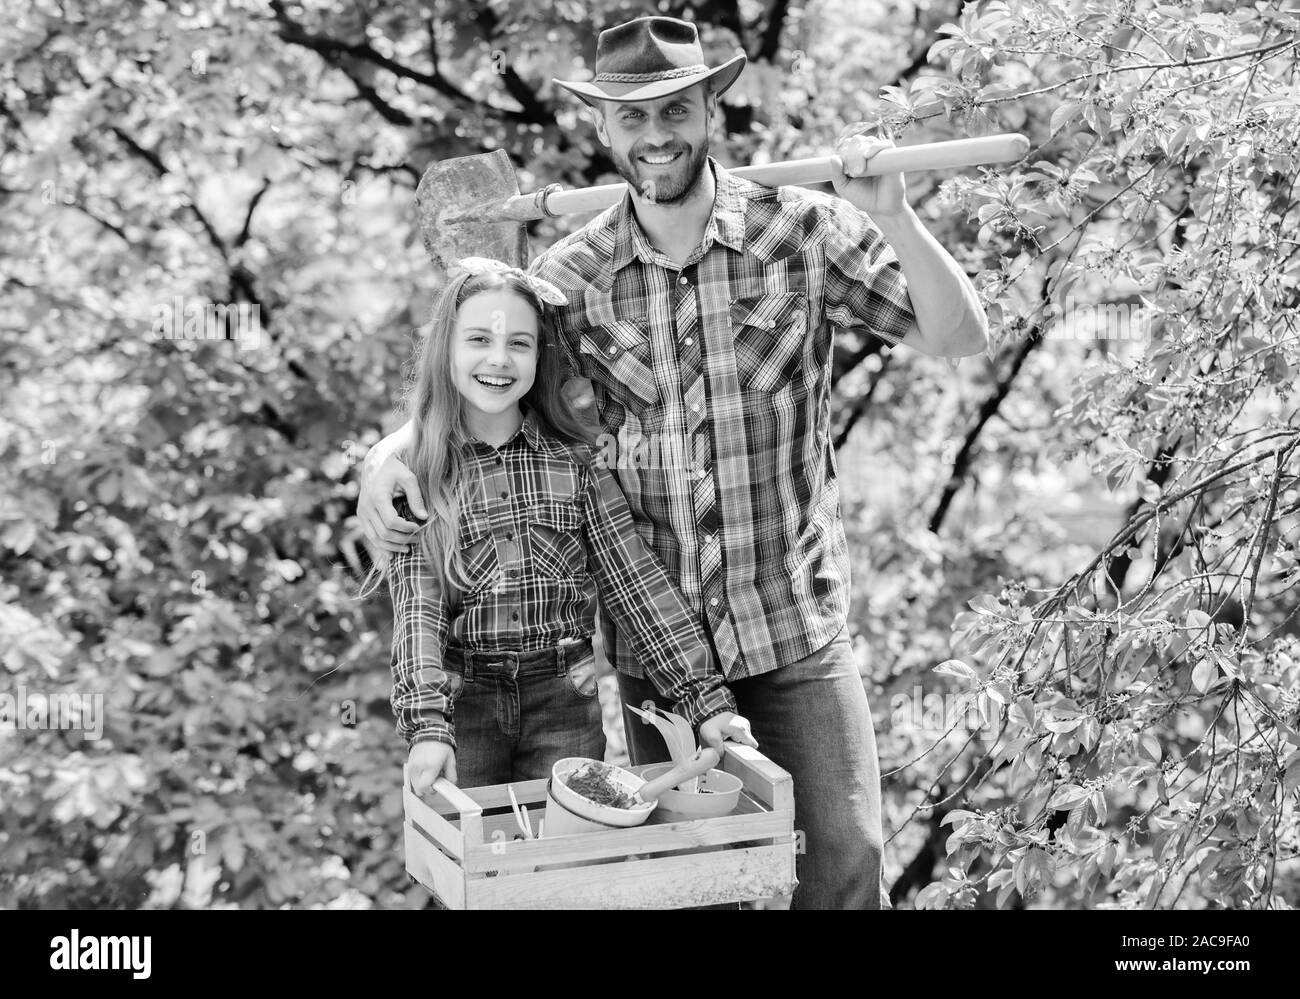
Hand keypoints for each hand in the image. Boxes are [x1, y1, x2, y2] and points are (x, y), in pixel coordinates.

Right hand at [358, 436, 426, 553]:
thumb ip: (416, 497)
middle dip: (402, 539)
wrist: (375, 464)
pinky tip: (395, 551)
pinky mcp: (361, 517)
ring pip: (375, 539)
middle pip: (384, 533)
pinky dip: (382, 546)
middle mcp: (366, 507)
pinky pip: (371, 536)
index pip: (391, 522)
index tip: (419, 527)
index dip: (406, 528)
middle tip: (417, 539)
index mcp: (377, 497)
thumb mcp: (408, 478)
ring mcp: (361, 513)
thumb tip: (424, 517)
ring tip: (408, 548)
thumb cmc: (394, 469)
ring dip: (393, 546)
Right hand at [408, 741, 456, 794]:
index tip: (437, 786)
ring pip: (414, 785)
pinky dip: (418, 778)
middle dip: (427, 787)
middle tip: (435, 779)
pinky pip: (412, 778)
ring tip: (430, 773)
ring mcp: (412, 766)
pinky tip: (425, 770)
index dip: (432, 790)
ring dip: (422, 783)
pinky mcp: (408, 765)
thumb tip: (449, 786)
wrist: (428, 732)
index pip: (425, 787)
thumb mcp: (451, 760)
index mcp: (430, 766)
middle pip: (419, 789)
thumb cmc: (441, 746)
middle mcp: (418, 767)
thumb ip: (451, 775)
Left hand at [698, 712, 758, 755]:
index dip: (745, 753)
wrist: (709, 710)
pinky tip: (727, 736)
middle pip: (748, 744)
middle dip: (738, 748)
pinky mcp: (741, 724)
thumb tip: (721, 761)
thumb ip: (718, 750)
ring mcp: (744, 724)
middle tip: (727, 747)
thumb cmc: (710, 722)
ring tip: (725, 740)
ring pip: (745, 740)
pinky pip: (742, 736)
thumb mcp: (711, 737)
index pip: (752, 746)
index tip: (736, 755)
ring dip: (736, 743)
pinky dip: (735, 738)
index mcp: (742, 730)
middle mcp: (746, 726)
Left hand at [831, 131, 907, 217]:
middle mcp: (868, 153)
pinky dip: (876, 146)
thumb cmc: (863, 198)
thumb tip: (833, 157)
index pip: (847, 145)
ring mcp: (880, 154)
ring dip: (860, 153)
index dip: (843, 153)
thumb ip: (836, 174)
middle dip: (851, 154)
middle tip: (853, 173)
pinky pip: (886, 144)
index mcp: (855, 158)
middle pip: (857, 140)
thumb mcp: (844, 188)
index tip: (844, 170)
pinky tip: (868, 155)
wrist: (881, 209)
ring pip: (869, 141)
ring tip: (860, 171)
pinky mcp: (893, 158)